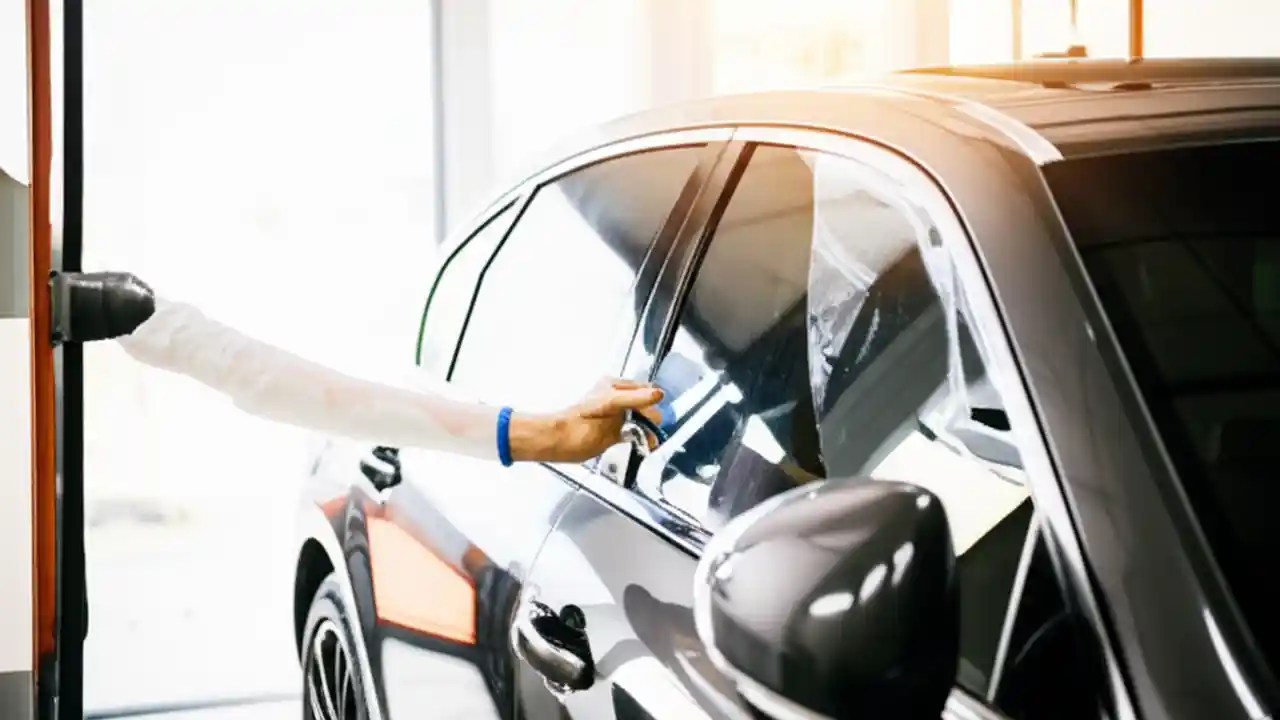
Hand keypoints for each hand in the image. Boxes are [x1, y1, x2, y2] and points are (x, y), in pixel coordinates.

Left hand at [508, 379, 663, 463]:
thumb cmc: (581, 419)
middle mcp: (618, 399)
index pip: (645, 390)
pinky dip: (642, 438)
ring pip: (642, 421)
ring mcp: (617, 416)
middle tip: (652, 432)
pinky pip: (635, 433)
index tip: (656, 416)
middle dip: (652, 419)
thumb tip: (659, 394)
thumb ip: (635, 399)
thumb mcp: (611, 403)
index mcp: (615, 386)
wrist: (561, 440)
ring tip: (649, 441)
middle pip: (646, 406)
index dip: (652, 402)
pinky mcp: (615, 433)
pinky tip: (644, 444)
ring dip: (649, 430)